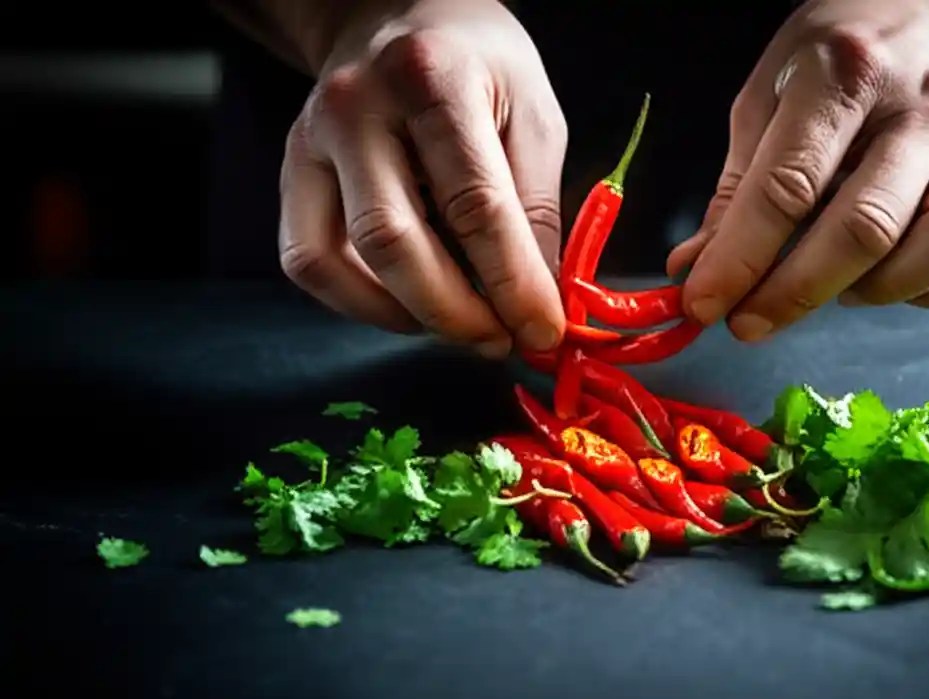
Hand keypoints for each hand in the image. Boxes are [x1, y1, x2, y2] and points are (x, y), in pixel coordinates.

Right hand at [279, 0, 566, 356]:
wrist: (399, 18)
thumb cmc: (478, 66)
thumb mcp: (534, 115)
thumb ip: (536, 206)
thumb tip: (539, 300)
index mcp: (432, 79)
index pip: (474, 204)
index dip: (512, 282)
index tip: (543, 330)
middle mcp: (356, 106)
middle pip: (394, 240)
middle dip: (455, 312)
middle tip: (501, 341)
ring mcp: (311, 140)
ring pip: (338, 261)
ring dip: (407, 316)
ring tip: (463, 326)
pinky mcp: (291, 173)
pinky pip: (309, 262)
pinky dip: (362, 302)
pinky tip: (411, 303)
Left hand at [670, 0, 928, 341]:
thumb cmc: (835, 60)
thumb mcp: (767, 97)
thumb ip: (736, 188)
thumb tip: (697, 270)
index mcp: (845, 72)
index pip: (789, 184)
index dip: (741, 257)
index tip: (704, 303)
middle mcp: (918, 107)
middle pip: (865, 227)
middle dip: (795, 292)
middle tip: (747, 324)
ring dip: (872, 291)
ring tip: (828, 286)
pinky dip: (925, 290)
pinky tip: (881, 276)